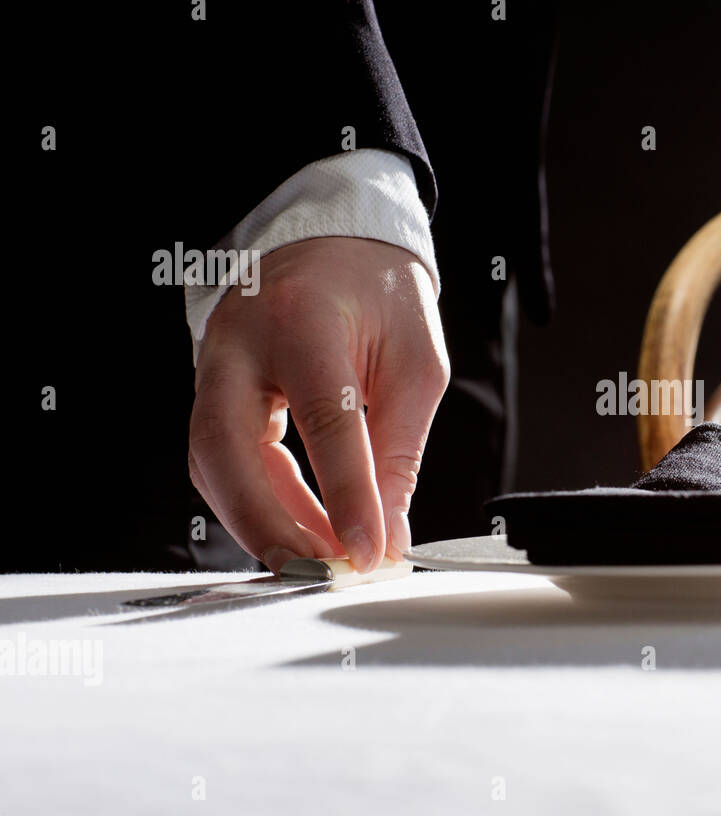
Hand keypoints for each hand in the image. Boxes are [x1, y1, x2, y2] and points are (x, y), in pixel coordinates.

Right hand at [189, 237, 448, 572]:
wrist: (335, 244)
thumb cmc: (380, 294)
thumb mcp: (414, 363)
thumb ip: (397, 450)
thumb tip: (386, 534)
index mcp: (304, 320)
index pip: (324, 421)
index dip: (346, 495)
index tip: (370, 551)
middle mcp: (241, 341)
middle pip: (227, 449)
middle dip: (269, 524)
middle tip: (318, 572)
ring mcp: (213, 362)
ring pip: (212, 462)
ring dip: (260, 522)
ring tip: (318, 562)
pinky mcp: (211, 387)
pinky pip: (221, 458)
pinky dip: (257, 502)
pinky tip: (301, 530)